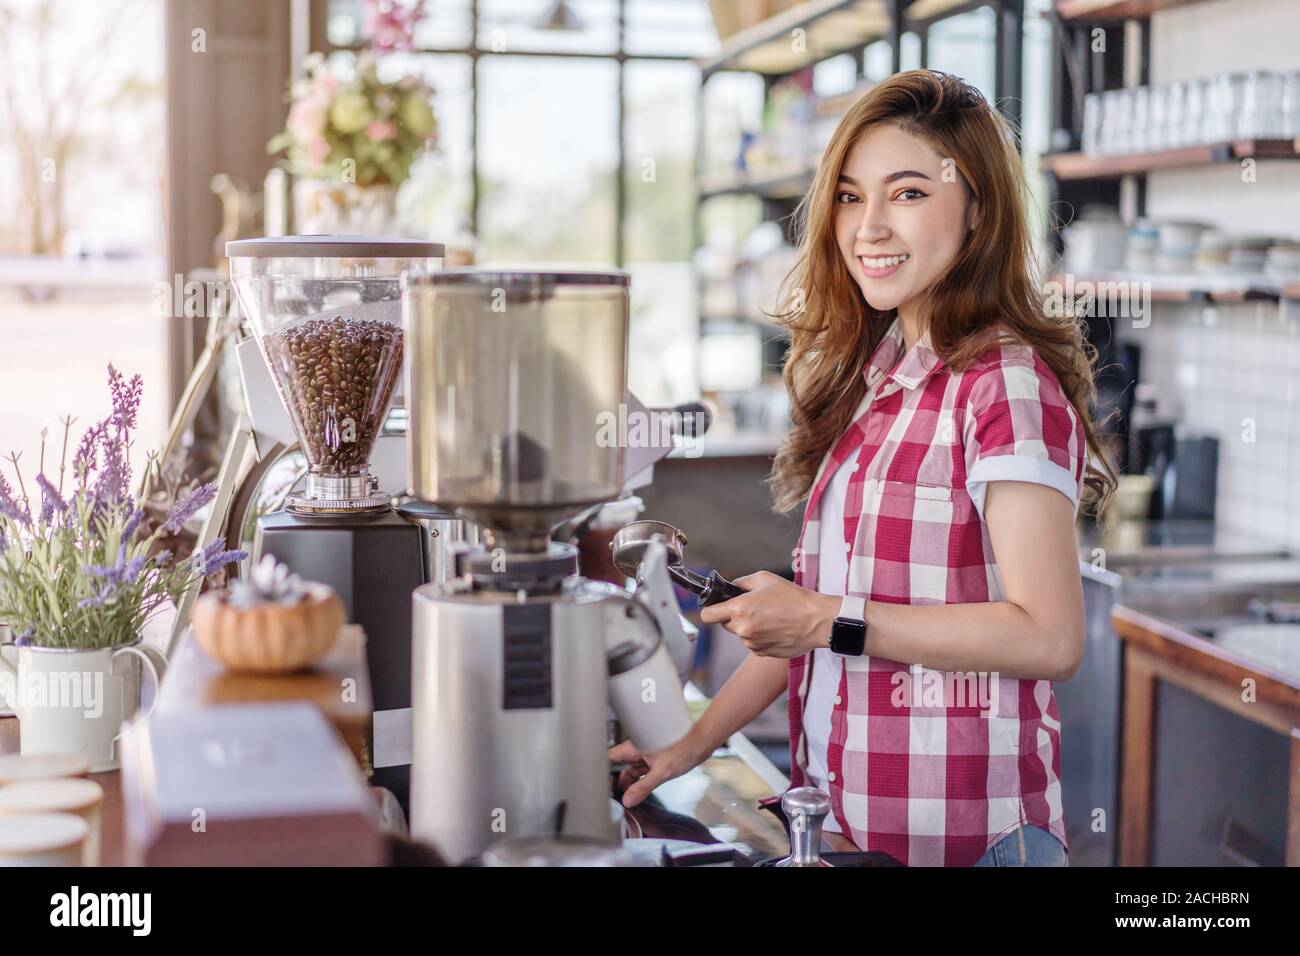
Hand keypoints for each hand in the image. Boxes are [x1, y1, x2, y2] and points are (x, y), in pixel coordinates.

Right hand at [609, 733, 707, 807]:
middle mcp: (637, 750)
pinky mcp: (653, 761)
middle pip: (618, 766)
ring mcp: (645, 756)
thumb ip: (643, 787)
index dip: (602, 770)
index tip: (599, 784)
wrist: (701, 743)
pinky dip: (638, 782)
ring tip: (624, 799)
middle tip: (611, 797)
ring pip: (629, 770)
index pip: (609, 757)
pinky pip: (640, 772)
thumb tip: (628, 800)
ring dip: (627, 783)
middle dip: (614, 781)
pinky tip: (638, 793)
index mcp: (634, 747)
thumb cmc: (684, 749)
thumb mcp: (662, 772)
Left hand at [698, 571, 837, 658]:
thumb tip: (729, 588)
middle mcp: (742, 629)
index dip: (710, 609)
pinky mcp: (762, 653)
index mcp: (739, 609)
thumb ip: (741, 583)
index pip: (707, 616)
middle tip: (755, 607)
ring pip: (741, 634)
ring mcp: (752, 644)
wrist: (817, 620)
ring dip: (750, 626)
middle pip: (725, 624)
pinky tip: (776, 628)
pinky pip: (754, 643)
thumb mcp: (764, 579)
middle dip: (735, 616)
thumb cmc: (794, 598)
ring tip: (771, 617)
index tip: (716, 607)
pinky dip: (761, 636)